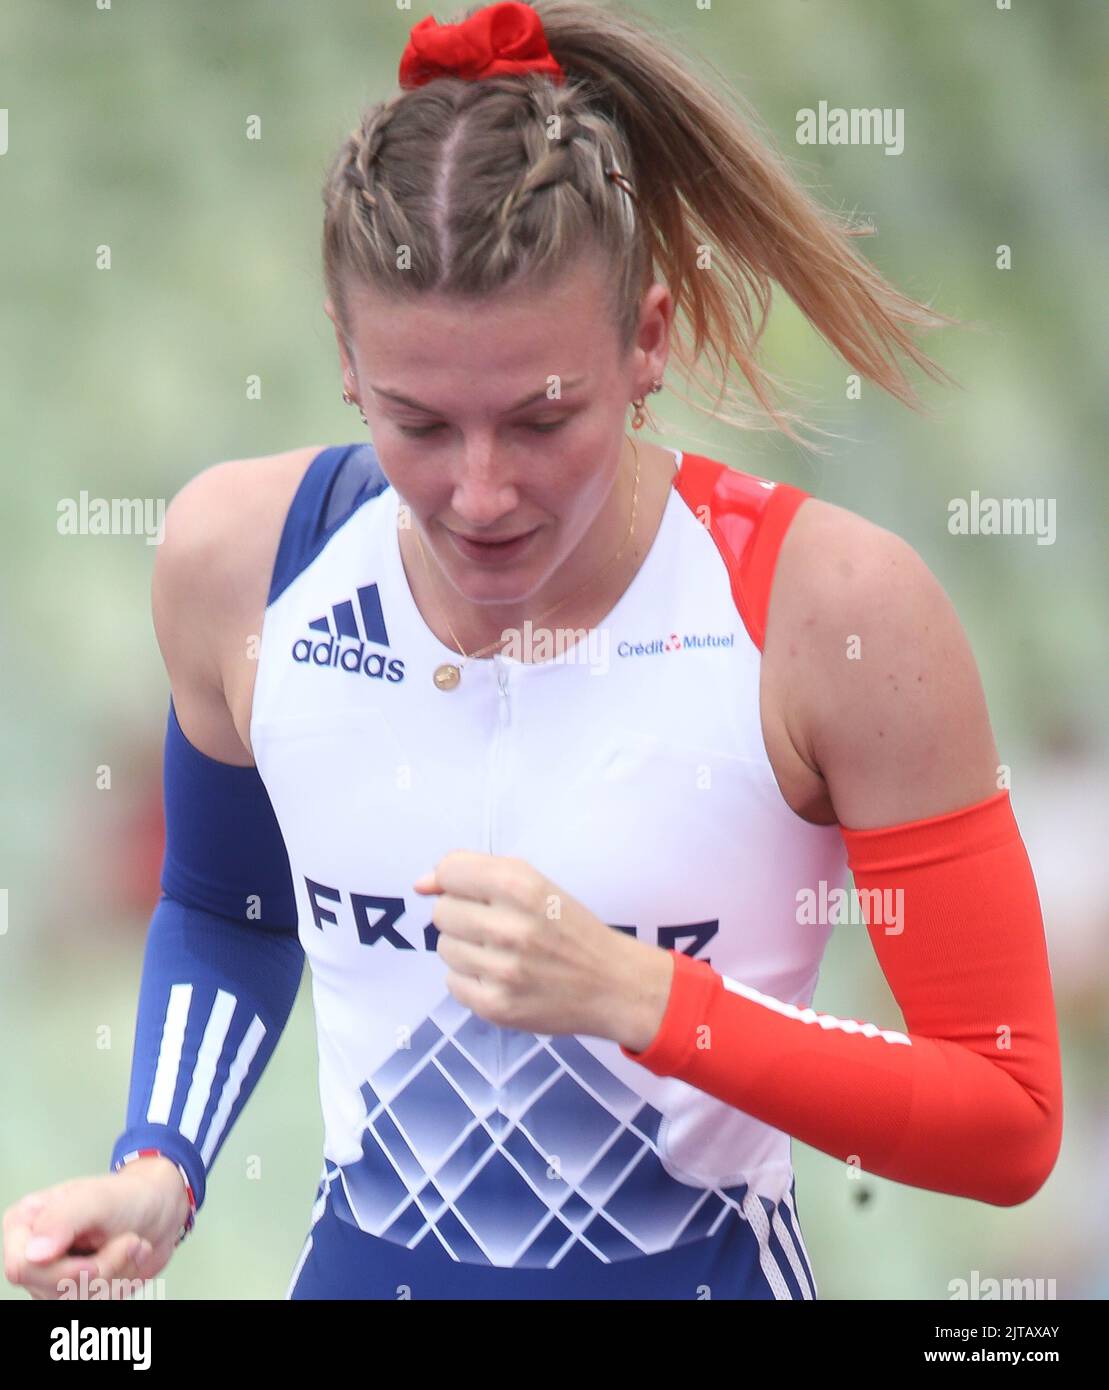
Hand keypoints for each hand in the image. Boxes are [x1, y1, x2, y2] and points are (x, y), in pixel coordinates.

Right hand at [3, 1157, 186, 1299]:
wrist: (161, 1211)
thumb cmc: (129, 1197)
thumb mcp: (100, 1198)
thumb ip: (64, 1219)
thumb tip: (34, 1254)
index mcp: (27, 1222)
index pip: (21, 1267)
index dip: (58, 1272)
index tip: (93, 1263)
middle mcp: (35, 1252)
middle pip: (50, 1290)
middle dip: (100, 1270)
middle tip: (129, 1241)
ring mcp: (53, 1276)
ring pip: (74, 1300)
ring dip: (115, 1275)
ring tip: (133, 1243)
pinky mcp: (75, 1291)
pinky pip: (94, 1304)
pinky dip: (120, 1284)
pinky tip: (131, 1258)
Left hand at [413, 851, 672, 1045]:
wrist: (611, 984)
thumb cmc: (569, 928)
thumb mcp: (535, 884)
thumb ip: (477, 874)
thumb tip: (421, 884)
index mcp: (521, 886)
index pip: (449, 870)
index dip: (456, 880)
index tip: (475, 892)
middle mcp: (510, 927)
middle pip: (441, 911)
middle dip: (463, 916)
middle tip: (496, 926)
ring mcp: (502, 970)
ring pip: (444, 948)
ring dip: (466, 949)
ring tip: (501, 953)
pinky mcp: (496, 1006)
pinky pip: (452, 983)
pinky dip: (471, 979)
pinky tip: (501, 977)